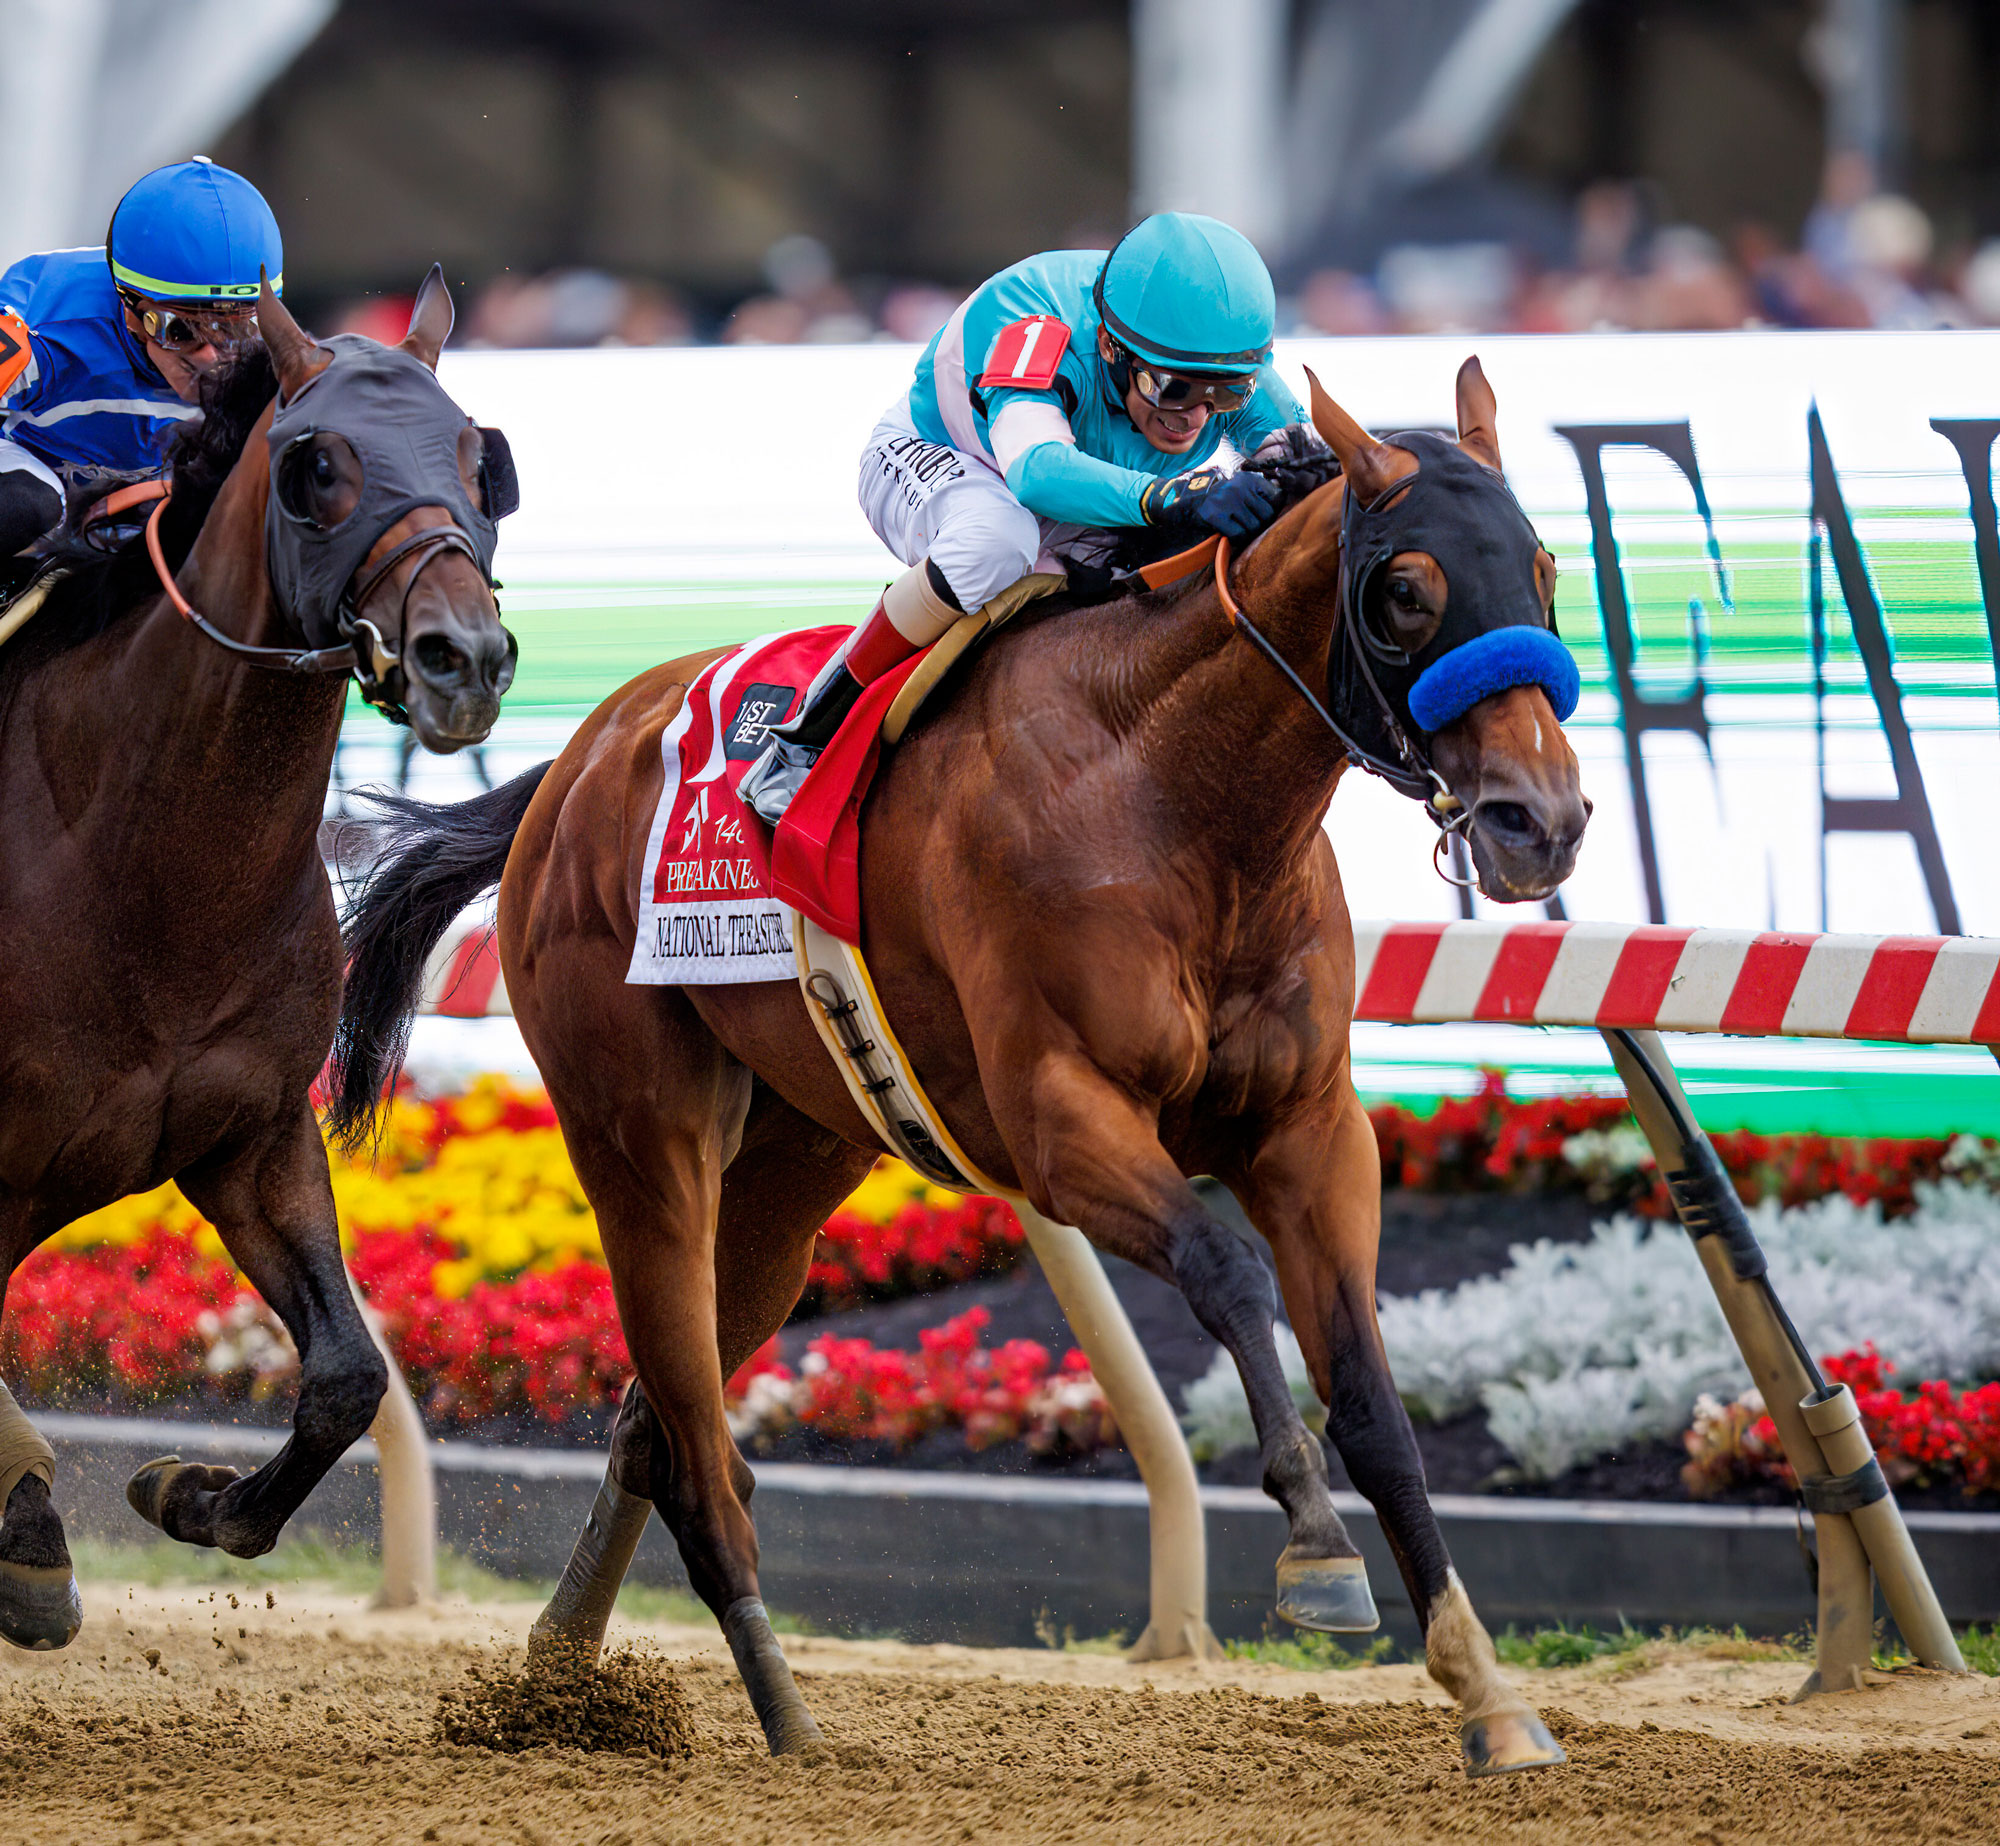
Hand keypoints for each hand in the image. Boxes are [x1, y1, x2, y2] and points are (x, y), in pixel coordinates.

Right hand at [1139, 465, 1280, 536]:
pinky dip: (1236, 540)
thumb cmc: (1218, 503)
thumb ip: (1260, 497)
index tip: (1260, 516)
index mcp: (1248, 478)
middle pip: (1267, 515)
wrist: (1184, 506)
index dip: (1272, 511)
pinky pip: (1239, 534)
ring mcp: (1227, 499)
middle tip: (1246, 528)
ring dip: (1246, 534)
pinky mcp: (1216, 514)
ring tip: (1235, 531)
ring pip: (1254, 527)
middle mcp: (1239, 486)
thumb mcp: (1239, 493)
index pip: (1277, 497)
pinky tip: (1227, 535)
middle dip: (1259, 526)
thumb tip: (1284, 504)